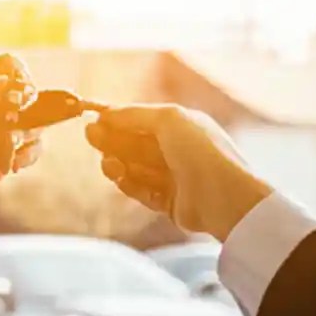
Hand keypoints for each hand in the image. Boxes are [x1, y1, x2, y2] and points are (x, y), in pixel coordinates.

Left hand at [0, 54, 41, 231]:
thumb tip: (6, 79)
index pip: (9, 65)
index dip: (20, 75)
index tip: (17, 96)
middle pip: (30, 92)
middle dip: (32, 107)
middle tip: (12, 124)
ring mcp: (0, 132)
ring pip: (37, 122)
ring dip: (32, 133)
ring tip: (11, 147)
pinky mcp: (6, 156)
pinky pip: (33, 148)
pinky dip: (31, 154)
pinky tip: (13, 166)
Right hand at [85, 105, 271, 240]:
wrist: (225, 196)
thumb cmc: (202, 151)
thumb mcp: (168, 119)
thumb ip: (135, 115)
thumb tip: (107, 112)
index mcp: (183, 126)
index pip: (143, 120)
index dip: (118, 119)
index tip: (93, 117)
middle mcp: (180, 150)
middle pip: (137, 144)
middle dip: (113, 140)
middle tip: (90, 136)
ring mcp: (176, 177)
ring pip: (137, 168)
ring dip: (119, 163)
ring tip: (107, 163)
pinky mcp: (171, 203)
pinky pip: (143, 191)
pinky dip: (130, 184)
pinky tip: (118, 177)